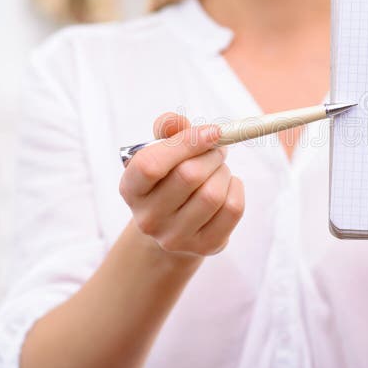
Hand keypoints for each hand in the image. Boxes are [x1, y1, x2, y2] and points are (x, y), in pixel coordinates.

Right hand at [119, 112, 244, 257]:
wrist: (173, 225)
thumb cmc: (169, 179)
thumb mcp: (161, 152)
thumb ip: (168, 130)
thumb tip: (175, 121)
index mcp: (131, 189)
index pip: (150, 164)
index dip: (185, 143)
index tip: (213, 131)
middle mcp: (148, 218)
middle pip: (189, 176)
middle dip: (212, 155)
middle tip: (218, 148)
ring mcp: (176, 237)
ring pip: (213, 194)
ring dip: (224, 172)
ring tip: (219, 170)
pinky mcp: (205, 246)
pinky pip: (233, 209)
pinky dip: (236, 189)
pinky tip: (227, 187)